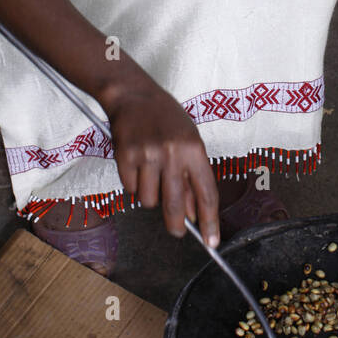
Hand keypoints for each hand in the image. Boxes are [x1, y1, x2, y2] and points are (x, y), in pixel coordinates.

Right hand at [100, 75, 220, 246]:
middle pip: (175, 205)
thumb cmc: (166, 118)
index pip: (206, 193)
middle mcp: (171, 154)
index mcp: (193, 149)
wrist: (133, 95)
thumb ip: (193, 177)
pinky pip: (131, 189)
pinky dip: (134, 185)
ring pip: (149, 201)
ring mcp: (146, 156)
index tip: (212, 241)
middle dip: (177, 225)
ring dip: (151, 197)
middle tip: (178, 230)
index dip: (210, 221)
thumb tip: (194, 213)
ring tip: (151, 175)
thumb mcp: (190, 140)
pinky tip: (137, 165)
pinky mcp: (124, 158)